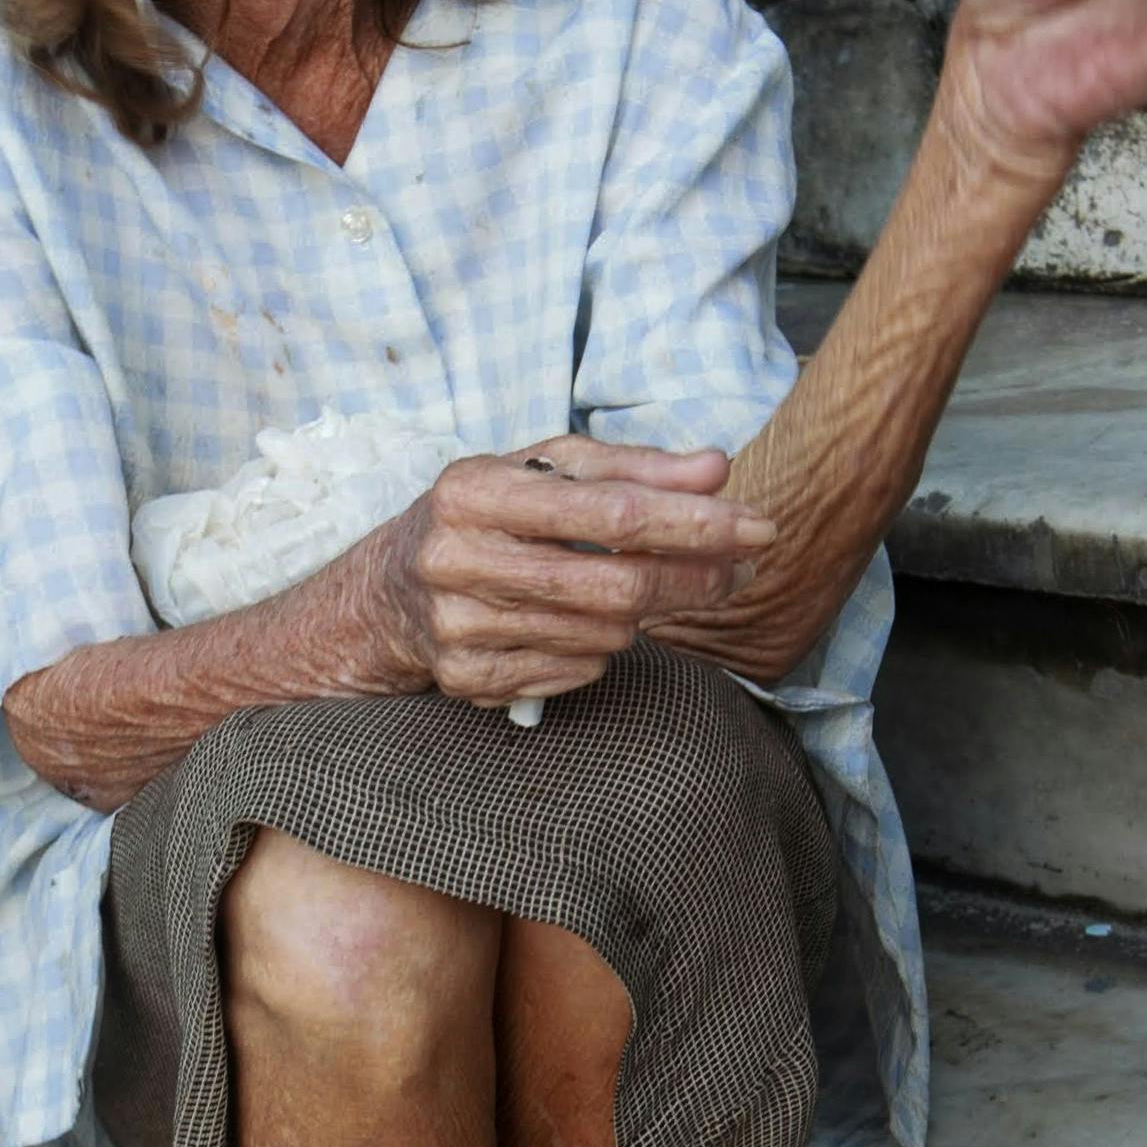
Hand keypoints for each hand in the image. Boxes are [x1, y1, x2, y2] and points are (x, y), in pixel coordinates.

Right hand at [363, 435, 776, 708]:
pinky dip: (602, 650)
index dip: (696, 524)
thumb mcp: (546, 470)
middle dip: (694, 581)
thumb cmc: (488, 513)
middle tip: (739, 571)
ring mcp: (458, 626)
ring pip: (603, 634)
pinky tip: (591, 624)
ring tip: (650, 589)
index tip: (758, 527)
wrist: (388, 590)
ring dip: (646, 614)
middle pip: (616, 586)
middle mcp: (458, 558)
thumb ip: (634, 467)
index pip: (612, 512)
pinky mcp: (466, 680)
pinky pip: (576, 672)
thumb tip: (717, 469)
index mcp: (477, 490)